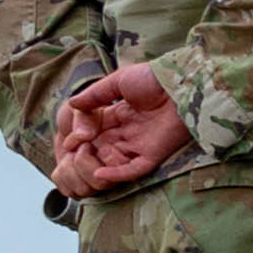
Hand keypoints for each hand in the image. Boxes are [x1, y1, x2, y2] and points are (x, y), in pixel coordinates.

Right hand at [53, 62, 188, 197]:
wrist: (183, 83)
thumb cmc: (154, 78)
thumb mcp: (118, 81)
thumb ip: (95, 95)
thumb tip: (72, 103)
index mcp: (118, 116)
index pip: (92, 132)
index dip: (79, 136)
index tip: (70, 139)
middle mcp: (127, 133)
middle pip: (98, 149)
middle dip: (84, 152)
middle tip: (75, 151)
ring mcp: (139, 145)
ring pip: (111, 162)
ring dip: (96, 162)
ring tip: (86, 156)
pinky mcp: (153, 155)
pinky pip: (132, 170)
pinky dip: (115, 174)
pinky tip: (99, 172)